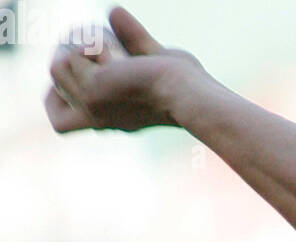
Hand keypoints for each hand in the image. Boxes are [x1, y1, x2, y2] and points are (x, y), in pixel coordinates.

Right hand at [45, 7, 203, 132]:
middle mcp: (96, 118)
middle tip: (104, 46)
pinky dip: (90, 47)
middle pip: (55, 81)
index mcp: (108, 119)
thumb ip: (133, 39)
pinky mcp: (92, 91)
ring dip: (80, 47)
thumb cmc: (184, 83)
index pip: (61, 123)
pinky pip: (67, 57)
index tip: (76, 71)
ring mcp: (91, 106)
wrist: (188, 93)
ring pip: (56, 66)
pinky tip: (116, 57)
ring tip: (114, 52)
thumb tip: (114, 12)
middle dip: (68, 52)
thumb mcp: (151, 59)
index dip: (56, 97)